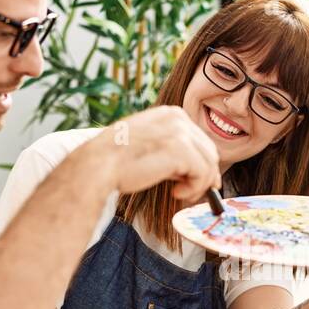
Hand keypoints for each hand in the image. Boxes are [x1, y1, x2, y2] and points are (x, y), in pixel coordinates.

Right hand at [79, 107, 220, 200]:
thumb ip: (173, 151)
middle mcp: (177, 118)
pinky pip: (203, 173)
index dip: (203, 163)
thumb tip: (200, 171)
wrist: (98, 164)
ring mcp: (179, 132)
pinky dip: (194, 188)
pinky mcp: (180, 149)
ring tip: (180, 193)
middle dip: (205, 175)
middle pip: (209, 151)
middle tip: (190, 192)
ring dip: (199, 184)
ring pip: (209, 163)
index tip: (198, 181)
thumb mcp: (150, 146)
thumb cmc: (118, 160)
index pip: (200, 140)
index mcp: (171, 114)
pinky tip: (176, 193)